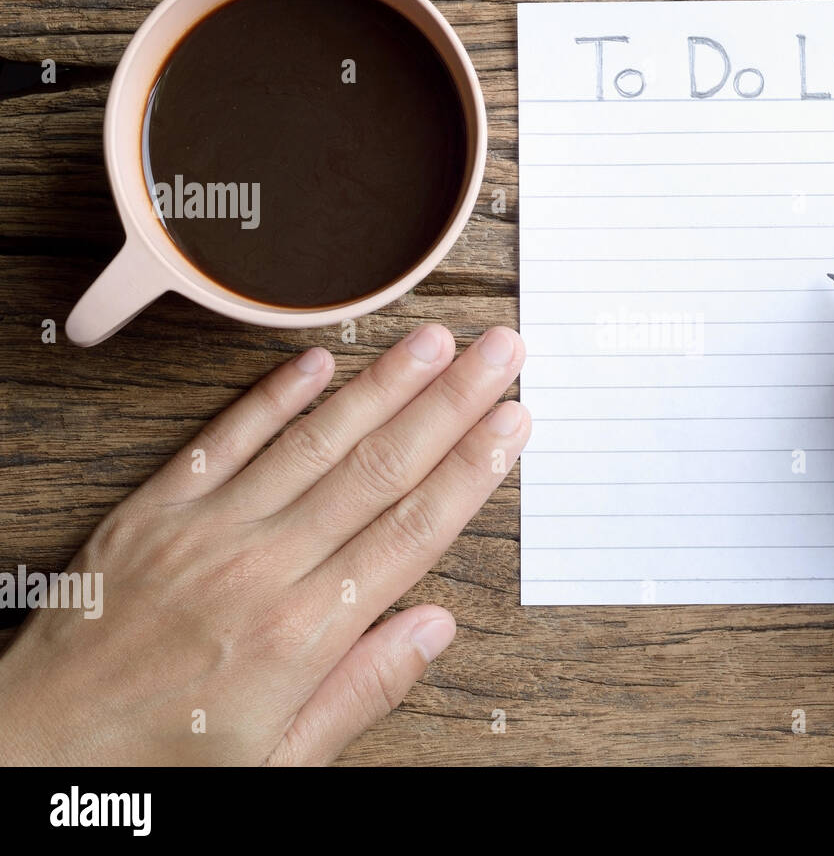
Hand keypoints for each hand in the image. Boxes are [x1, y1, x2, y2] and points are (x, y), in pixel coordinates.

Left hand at [0, 324, 529, 764]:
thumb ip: (362, 690)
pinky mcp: (154, 510)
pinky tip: (321, 360)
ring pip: (317, 440)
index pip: (413, 528)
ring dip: (384, 384)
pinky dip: (275, 395)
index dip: (473, 468)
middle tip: (499, 352)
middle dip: (452, 403)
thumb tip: (434, 627)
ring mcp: (206, 530)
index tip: (513, 422)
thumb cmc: (158, 766)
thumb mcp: (278, 762)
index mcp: (302, 633)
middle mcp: (261, 567)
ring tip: (435, 340)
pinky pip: (226, 438)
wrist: (34, 753)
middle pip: (380, 467)